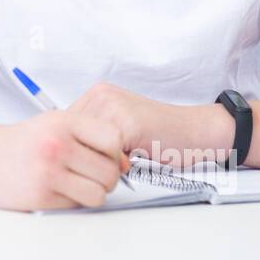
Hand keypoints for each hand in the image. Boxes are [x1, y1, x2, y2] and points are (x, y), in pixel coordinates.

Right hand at [0, 108, 130, 211]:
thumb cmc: (25, 141)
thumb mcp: (56, 125)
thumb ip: (90, 138)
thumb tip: (124, 163)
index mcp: (63, 121)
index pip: (113, 139)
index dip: (115, 152)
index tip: (105, 155)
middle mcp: (56, 144)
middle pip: (110, 172)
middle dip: (108, 178)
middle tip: (93, 175)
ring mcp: (48, 172)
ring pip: (99, 193)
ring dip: (94, 193)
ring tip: (79, 184)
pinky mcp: (40, 196)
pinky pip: (77, 205)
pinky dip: (73, 201)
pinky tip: (58, 189)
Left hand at [68, 82, 232, 169]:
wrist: (196, 133)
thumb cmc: (162, 136)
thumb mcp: (119, 130)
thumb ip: (92, 135)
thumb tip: (65, 152)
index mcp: (98, 95)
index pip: (63, 126)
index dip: (73, 148)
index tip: (85, 158)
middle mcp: (102, 95)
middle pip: (71, 136)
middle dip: (84, 155)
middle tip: (111, 163)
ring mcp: (113, 105)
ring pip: (87, 145)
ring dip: (101, 161)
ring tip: (123, 161)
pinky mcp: (127, 121)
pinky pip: (107, 152)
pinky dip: (116, 164)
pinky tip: (132, 162)